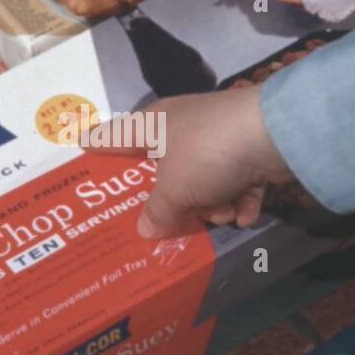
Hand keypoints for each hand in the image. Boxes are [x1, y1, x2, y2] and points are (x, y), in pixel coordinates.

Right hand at [87, 84, 293, 238]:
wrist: (274, 135)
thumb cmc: (206, 154)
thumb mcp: (173, 190)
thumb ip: (156, 212)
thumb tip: (145, 230)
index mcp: (153, 124)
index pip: (115, 136)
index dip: (97, 146)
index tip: (80, 149)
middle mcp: (183, 127)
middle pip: (163, 168)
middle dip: (172, 199)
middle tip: (169, 223)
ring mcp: (217, 138)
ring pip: (202, 180)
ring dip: (213, 205)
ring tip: (222, 214)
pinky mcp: (249, 150)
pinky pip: (235, 183)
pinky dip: (240, 200)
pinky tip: (245, 213)